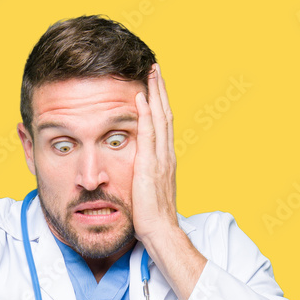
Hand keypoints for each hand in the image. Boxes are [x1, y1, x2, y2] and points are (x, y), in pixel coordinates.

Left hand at [132, 64, 178, 244]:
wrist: (159, 232)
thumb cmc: (150, 217)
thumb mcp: (145, 189)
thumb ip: (143, 174)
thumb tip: (134, 169)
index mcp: (164, 159)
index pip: (163, 124)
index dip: (159, 102)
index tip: (154, 84)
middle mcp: (166, 155)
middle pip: (165, 113)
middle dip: (160, 89)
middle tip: (154, 67)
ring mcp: (160, 159)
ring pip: (159, 117)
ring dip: (155, 93)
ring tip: (150, 72)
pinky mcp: (150, 165)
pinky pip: (149, 133)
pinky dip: (145, 113)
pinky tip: (140, 97)